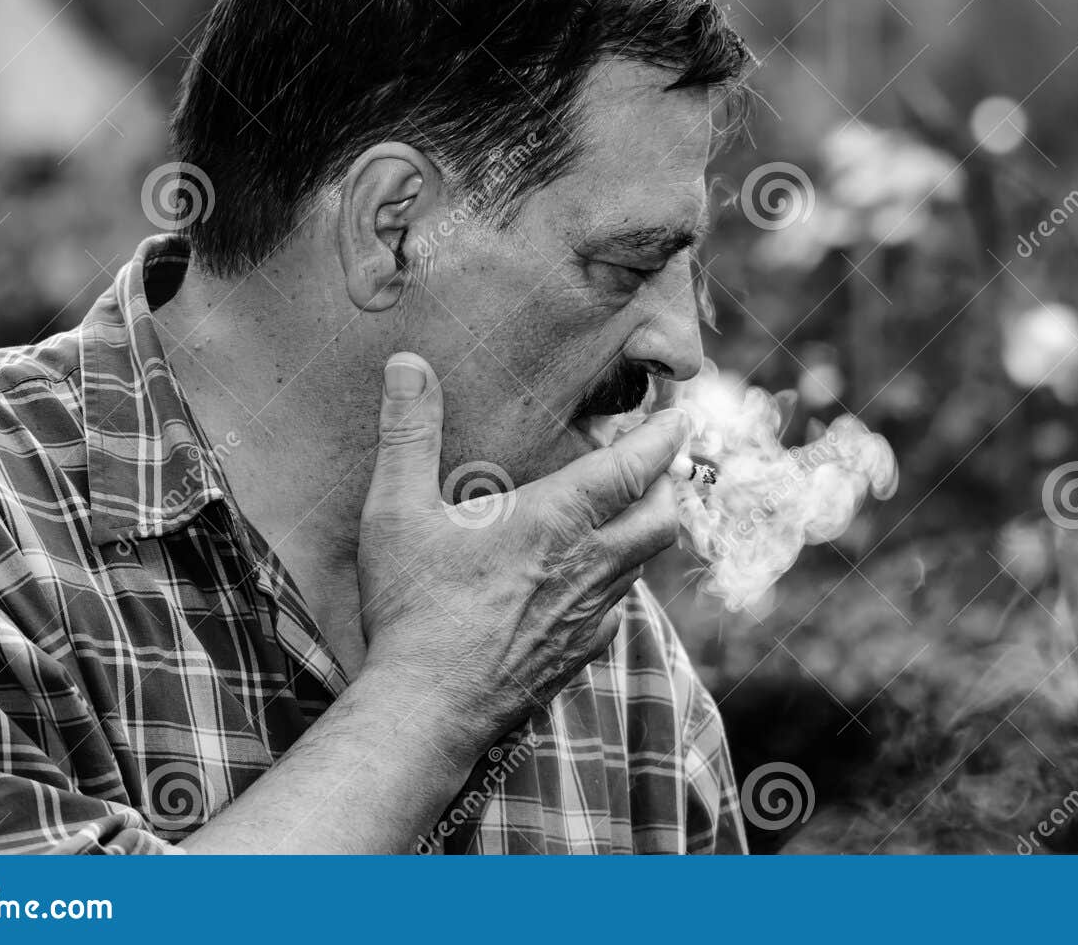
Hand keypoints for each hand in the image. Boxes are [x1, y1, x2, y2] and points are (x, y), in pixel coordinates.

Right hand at [355, 351, 684, 759]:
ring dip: (643, 530)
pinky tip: (590, 579)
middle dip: (666, 482)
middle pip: (661, 516)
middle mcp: (590, 565)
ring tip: (625, 511)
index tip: (680, 413)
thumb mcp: (396, 512)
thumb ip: (407, 433)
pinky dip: (617, 580)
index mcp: (558, 520)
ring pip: (642, 563)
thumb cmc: (414, 609)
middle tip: (656, 461)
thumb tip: (406, 366)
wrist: (428, 710)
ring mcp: (590, 614)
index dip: (663, 435)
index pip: (634, 466)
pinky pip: (618, 607)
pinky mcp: (580, 653)